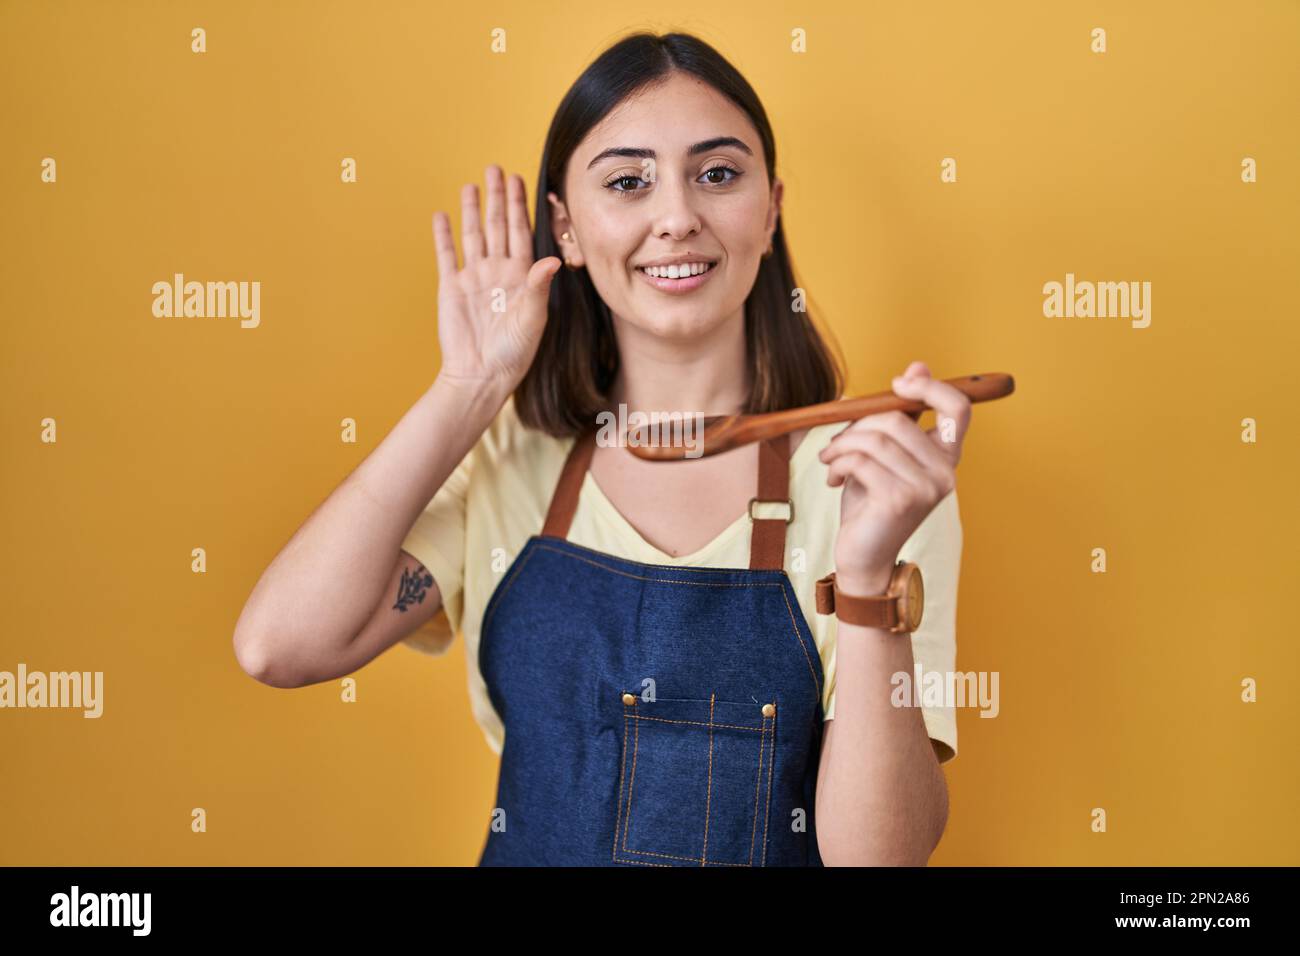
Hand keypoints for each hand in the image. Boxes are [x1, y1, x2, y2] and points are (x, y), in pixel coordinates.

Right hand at [432, 165, 560, 395]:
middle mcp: (498, 272)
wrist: (480, 375)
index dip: (519, 206)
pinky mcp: (451, 288)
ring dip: (472, 210)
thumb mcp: (533, 319)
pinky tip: (443, 215)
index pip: (521, 232)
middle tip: (496, 168)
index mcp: (521, 277)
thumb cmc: (513, 352)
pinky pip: (447, 255)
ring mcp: (474, 278)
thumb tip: (550, 260)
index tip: (519, 179)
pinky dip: (444, 235)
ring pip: (473, 235)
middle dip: (497, 198)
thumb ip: (538, 287)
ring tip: (472, 185)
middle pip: (497, 226)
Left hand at [818, 361, 970, 594]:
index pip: (958, 409)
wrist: (863, 556)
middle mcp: (945, 473)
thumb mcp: (883, 455)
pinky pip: (861, 460)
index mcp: (946, 458)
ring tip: (830, 459)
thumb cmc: (870, 504)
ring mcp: (926, 488)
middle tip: (837, 442)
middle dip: (858, 424)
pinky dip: (838, 462)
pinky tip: (832, 477)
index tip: (899, 382)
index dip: (931, 387)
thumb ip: (898, 417)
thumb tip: (918, 365)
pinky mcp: (900, 500)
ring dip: (842, 444)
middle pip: (898, 419)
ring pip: (875, 438)